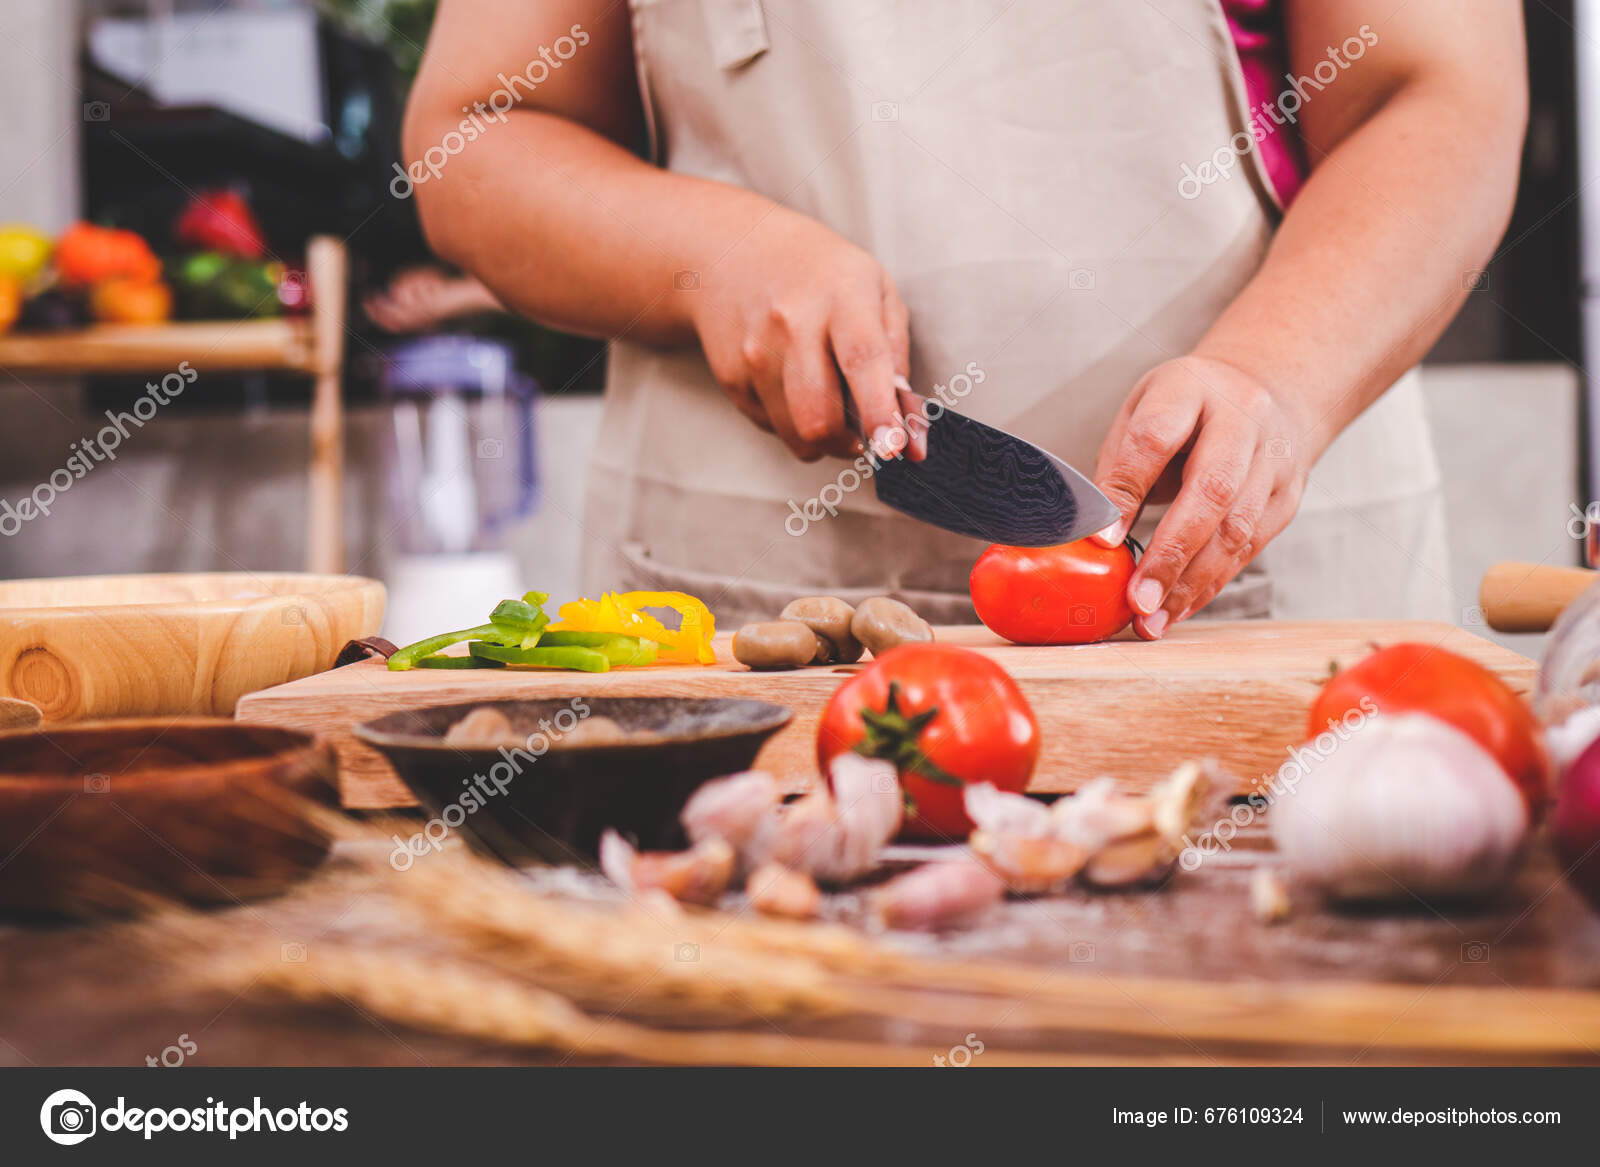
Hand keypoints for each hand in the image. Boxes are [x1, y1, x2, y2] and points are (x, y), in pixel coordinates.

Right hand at [688, 207, 924, 461]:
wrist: (733, 251)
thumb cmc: (821, 274)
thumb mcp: (876, 290)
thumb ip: (897, 356)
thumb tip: (911, 428)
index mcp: (841, 296)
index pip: (862, 361)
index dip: (879, 411)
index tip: (893, 447)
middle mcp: (792, 324)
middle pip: (819, 416)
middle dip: (849, 444)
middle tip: (864, 436)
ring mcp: (755, 352)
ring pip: (795, 434)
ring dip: (822, 440)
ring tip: (829, 403)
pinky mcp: (731, 376)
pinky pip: (771, 427)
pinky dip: (791, 423)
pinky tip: (792, 385)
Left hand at [1091, 355, 1309, 638]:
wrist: (1268, 389)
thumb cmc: (1187, 408)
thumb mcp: (1142, 413)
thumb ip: (1119, 468)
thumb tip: (1094, 534)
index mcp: (1189, 387)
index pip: (1154, 438)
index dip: (1127, 490)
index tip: (1103, 539)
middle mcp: (1242, 418)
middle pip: (1211, 490)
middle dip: (1170, 553)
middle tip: (1136, 598)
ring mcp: (1273, 458)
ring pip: (1237, 528)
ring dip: (1191, 582)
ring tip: (1152, 618)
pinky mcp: (1288, 496)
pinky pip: (1250, 548)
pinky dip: (1211, 583)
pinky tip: (1180, 606)